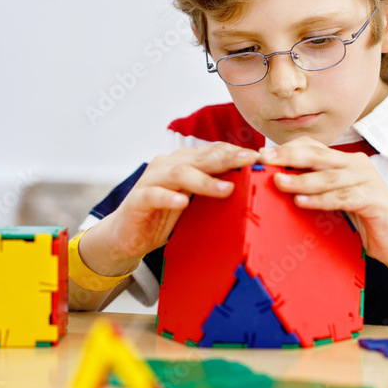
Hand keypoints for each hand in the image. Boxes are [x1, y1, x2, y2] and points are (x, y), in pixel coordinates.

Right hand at [88, 143, 258, 271]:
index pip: (213, 151)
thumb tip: (251, 185)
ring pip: (180, 173)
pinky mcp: (137, 199)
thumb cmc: (164, 215)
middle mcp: (168, 165)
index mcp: (184, 162)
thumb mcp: (195, 201)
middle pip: (201, 158)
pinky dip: (169, 197)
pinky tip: (182, 202)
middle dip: (228, 158)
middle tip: (251, 161)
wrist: (126, 236)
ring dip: (205, 180)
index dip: (236, 152)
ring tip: (226, 188)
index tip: (261, 157)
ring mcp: (151, 180)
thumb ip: (215, 189)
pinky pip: (154, 195)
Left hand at [259, 137, 387, 270]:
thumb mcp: (337, 199)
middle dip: (288, 156)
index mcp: (346, 162)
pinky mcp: (374, 200)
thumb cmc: (365, 220)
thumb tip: (280, 182)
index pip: (313, 147)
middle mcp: (357, 165)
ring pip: (328, 177)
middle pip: (317, 156)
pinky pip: (342, 197)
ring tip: (279, 183)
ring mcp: (367, 181)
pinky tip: (302, 202)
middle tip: (265, 159)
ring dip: (301, 180)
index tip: (262, 154)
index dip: (287, 148)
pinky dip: (321, 200)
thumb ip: (317, 187)